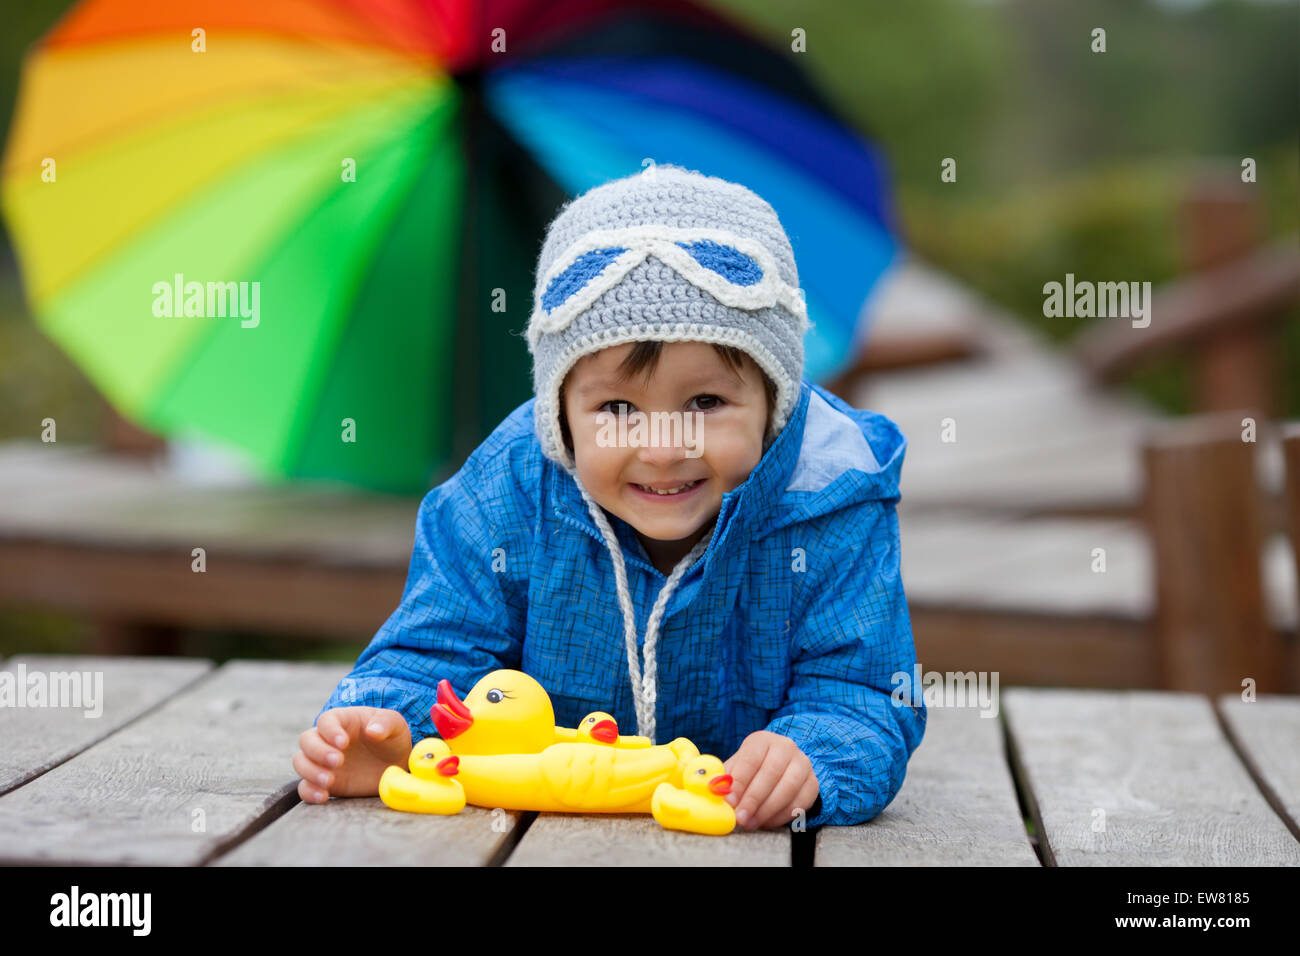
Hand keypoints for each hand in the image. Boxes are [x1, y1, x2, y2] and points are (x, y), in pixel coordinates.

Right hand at [293, 707, 411, 803]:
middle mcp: (327, 740)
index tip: (343, 742)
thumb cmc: (392, 738)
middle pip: (307, 740)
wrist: (394, 764)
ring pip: (301, 762)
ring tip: (330, 781)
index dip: (330, 731)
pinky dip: (309, 792)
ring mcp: (322, 762)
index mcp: (342, 720)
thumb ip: (385, 723)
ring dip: (311, 771)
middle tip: (338, 761)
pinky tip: (323, 796)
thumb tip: (372, 731)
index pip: (326, 720)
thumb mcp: (395, 724)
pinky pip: (305, 787)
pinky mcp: (324, 782)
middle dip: (318, 751)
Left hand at [722, 730, 819, 829]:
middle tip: (740, 817)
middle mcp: (786, 747)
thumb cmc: (752, 770)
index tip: (729, 800)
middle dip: (753, 799)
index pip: (751, 759)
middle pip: (771, 773)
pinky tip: (767, 822)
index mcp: (762, 740)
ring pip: (789, 787)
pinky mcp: (813, 783)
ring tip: (751, 822)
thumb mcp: (737, 768)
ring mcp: (802, 764)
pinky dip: (782, 815)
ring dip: (768, 809)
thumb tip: (713, 791)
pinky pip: (800, 802)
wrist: (781, 768)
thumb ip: (726, 779)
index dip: (740, 781)